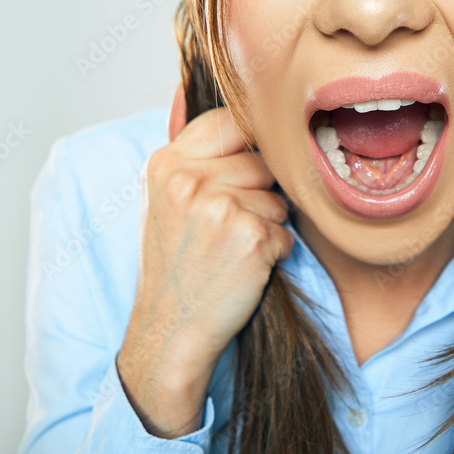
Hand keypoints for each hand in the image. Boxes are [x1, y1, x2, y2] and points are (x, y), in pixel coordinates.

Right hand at [116, 82, 292, 437]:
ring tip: (231, 249)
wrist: (170, 331)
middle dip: (258, 192)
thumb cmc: (176, 266)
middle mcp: (189, 180)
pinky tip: (243, 268)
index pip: (230, 122)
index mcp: (166, 163)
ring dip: (268, 223)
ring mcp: (220, 208)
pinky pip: (287, 231)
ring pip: (279, 196)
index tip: (241, 173)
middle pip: (261, 160)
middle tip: (226, 229)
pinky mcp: (250, 238)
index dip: (247, 147)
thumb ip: (200, 161)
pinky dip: (275, 251)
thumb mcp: (167, 201)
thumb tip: (255, 123)